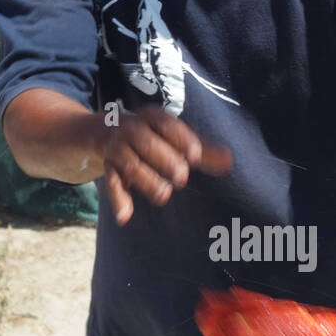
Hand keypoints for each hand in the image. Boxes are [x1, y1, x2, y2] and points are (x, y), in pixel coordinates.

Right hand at [98, 104, 231, 224]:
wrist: (105, 132)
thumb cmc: (152, 137)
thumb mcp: (175, 138)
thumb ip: (203, 150)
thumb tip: (229, 162)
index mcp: (153, 117)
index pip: (167, 125)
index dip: (181, 139)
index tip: (195, 156)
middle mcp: (132, 129)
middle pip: (146, 143)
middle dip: (164, 159)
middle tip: (182, 178)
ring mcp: (118, 148)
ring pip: (130, 164)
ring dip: (147, 180)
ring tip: (164, 195)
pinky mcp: (108, 167)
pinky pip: (112, 183)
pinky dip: (118, 200)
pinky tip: (125, 217)